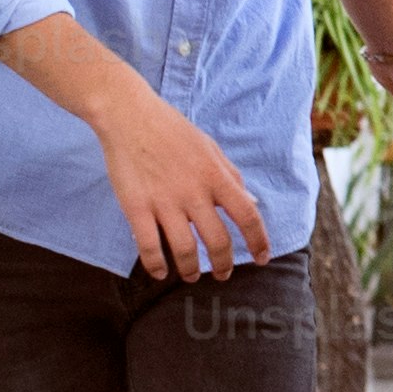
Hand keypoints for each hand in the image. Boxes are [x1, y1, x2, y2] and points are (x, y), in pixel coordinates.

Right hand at [96, 93, 269, 280]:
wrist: (130, 115)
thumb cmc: (172, 131)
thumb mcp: (210, 148)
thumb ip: (231, 176)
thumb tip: (252, 202)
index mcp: (216, 176)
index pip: (247, 216)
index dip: (258, 242)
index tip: (262, 258)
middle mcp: (194, 192)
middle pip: (218, 241)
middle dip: (223, 265)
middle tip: (222, 274)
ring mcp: (164, 201)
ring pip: (185, 250)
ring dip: (190, 270)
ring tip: (191, 276)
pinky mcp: (136, 207)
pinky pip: (149, 246)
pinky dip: (156, 265)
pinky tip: (160, 272)